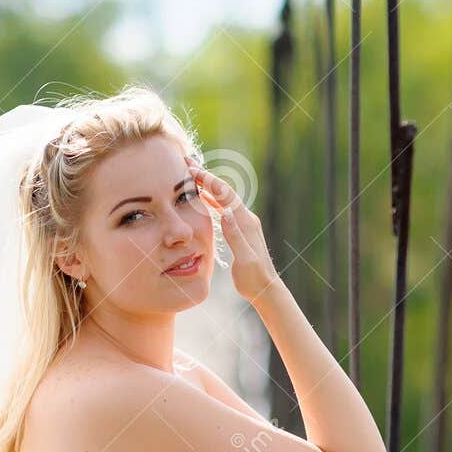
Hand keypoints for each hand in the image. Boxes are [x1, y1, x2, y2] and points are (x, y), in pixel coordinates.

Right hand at [187, 160, 280, 304]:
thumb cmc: (253, 278)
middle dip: (205, 177)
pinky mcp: (241, 230)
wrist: (265, 289)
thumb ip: (235, 236)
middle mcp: (246, 218)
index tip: (191, 168)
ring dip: (207, 186)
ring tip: (190, 176)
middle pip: (223, 191)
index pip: (225, 195)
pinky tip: (202, 199)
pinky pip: (224, 209)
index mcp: (245, 222)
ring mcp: (244, 223)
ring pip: (223, 199)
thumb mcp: (244, 259)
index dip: (208, 180)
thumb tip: (226, 213)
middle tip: (187, 163)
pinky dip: (211, 200)